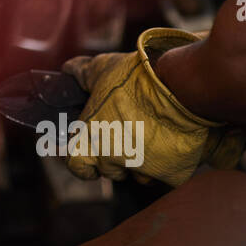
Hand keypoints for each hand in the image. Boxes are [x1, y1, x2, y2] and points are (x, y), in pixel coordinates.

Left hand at [61, 28, 244, 186]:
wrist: (178, 88)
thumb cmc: (135, 78)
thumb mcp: (101, 69)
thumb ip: (81, 73)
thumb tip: (68, 70)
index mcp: (91, 138)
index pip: (76, 165)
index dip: (81, 162)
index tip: (88, 156)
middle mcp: (113, 159)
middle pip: (109, 170)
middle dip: (114, 158)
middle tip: (125, 138)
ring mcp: (143, 169)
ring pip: (137, 175)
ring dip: (139, 164)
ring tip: (149, 139)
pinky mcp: (171, 174)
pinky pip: (165, 176)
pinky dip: (166, 165)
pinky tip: (170, 145)